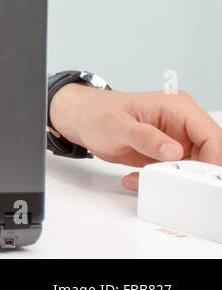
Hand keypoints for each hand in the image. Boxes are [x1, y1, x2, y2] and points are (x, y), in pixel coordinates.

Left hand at [49, 83, 221, 190]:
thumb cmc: (97, 113)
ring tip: (142, 177)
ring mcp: (178, 140)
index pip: (212, 137)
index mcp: (178, 107)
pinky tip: (136, 177)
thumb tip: (174, 150)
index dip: (212, 160)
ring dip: (171, 179)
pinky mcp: (168, 154)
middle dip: (190, 173)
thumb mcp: (118, 126)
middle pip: (209, 155)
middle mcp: (183, 123)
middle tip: (167, 181)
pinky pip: (175, 174)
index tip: (197, 179)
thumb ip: (145, 138)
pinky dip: (158, 181)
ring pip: (193, 168)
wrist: (81, 119)